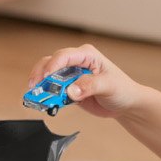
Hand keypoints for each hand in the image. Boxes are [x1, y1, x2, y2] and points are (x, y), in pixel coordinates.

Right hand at [25, 43, 144, 119]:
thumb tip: (70, 91)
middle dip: (40, 75)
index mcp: (87, 55)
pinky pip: (53, 92)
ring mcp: (71, 76)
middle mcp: (76, 63)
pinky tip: (44, 104)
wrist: (126, 104)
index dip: (52, 65)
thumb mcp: (109, 85)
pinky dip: (46, 97)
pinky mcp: (68, 90)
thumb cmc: (123, 89)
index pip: (64, 56)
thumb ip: (89, 86)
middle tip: (35, 88)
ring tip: (36, 98)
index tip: (45, 77)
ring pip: (48, 77)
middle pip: (50, 64)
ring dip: (41, 87)